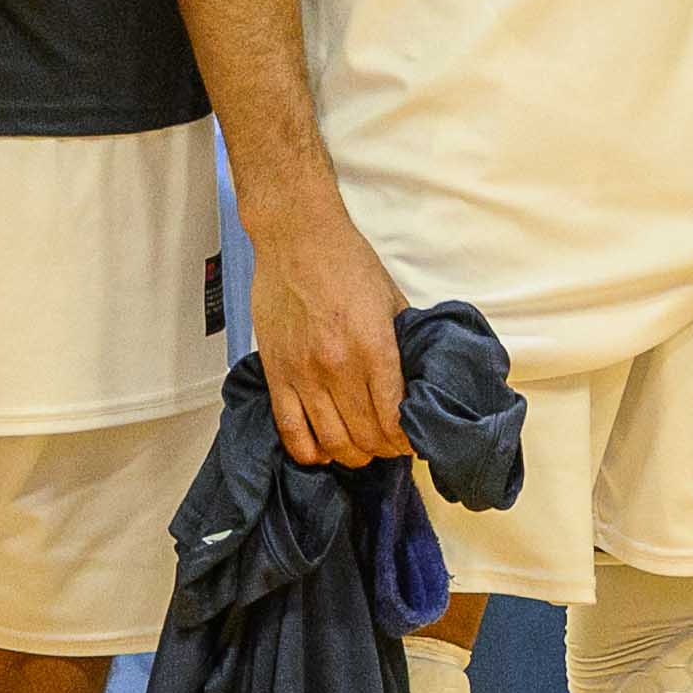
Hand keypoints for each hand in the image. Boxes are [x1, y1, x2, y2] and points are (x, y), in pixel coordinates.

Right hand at [244, 188, 411, 469]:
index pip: (393, 418)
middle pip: (364, 436)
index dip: (406, 439)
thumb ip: (402, 344)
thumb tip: (417, 380)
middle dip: (383, 449)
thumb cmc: (346, 262)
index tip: (411, 439)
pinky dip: (308, 450)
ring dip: (351, 455)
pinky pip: (289, 429)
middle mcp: (337, 367)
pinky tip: (322, 451)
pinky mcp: (275, 373)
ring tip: (361, 449)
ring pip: (330, 441)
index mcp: (373, 348)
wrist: (296, 237)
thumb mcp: (392, 300)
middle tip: (390, 445)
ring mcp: (302, 374)